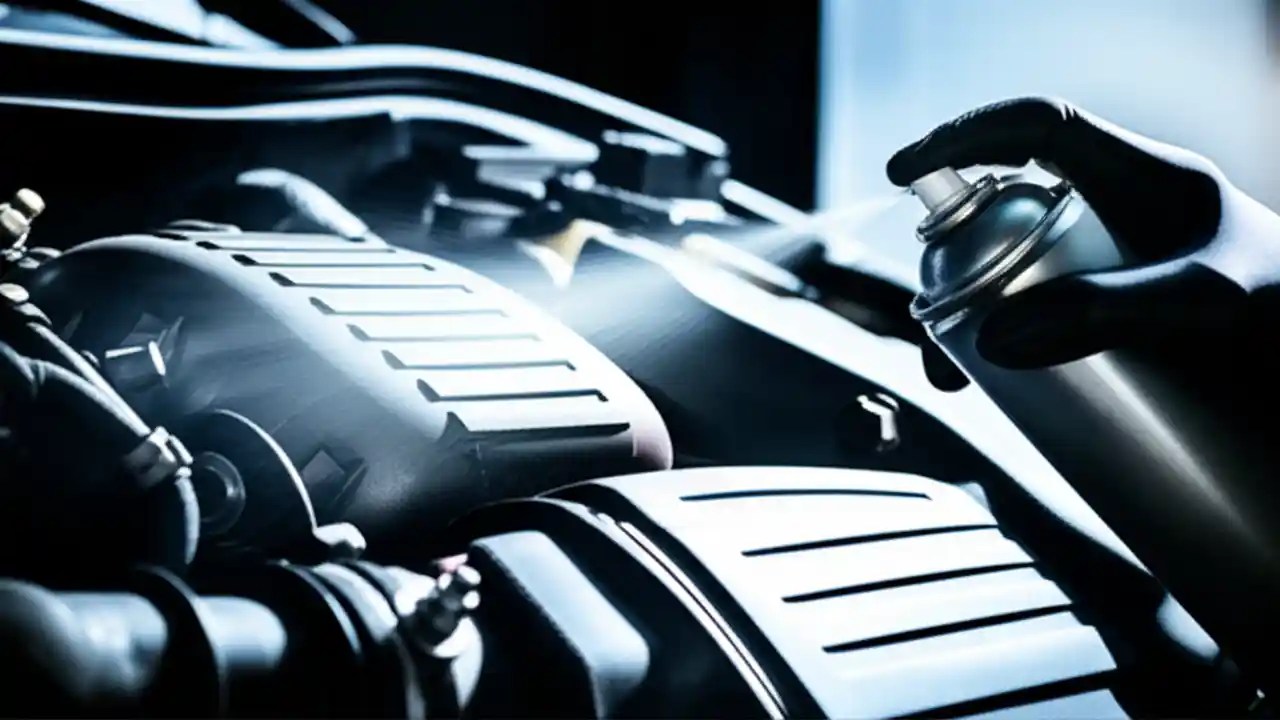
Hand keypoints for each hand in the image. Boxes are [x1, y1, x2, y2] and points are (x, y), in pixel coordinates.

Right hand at [884, 97, 1279, 388]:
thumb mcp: (1200, 302)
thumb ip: (1104, 311)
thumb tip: (993, 337)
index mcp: (1141, 176)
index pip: (1039, 127)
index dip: (966, 136)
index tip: (905, 169)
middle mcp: (1123, 210)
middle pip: (1012, 204)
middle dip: (956, 253)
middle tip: (933, 312)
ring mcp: (1119, 259)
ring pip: (1020, 265)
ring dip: (974, 309)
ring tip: (956, 374)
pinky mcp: (1119, 306)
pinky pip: (1045, 307)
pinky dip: (1010, 341)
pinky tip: (1004, 387)